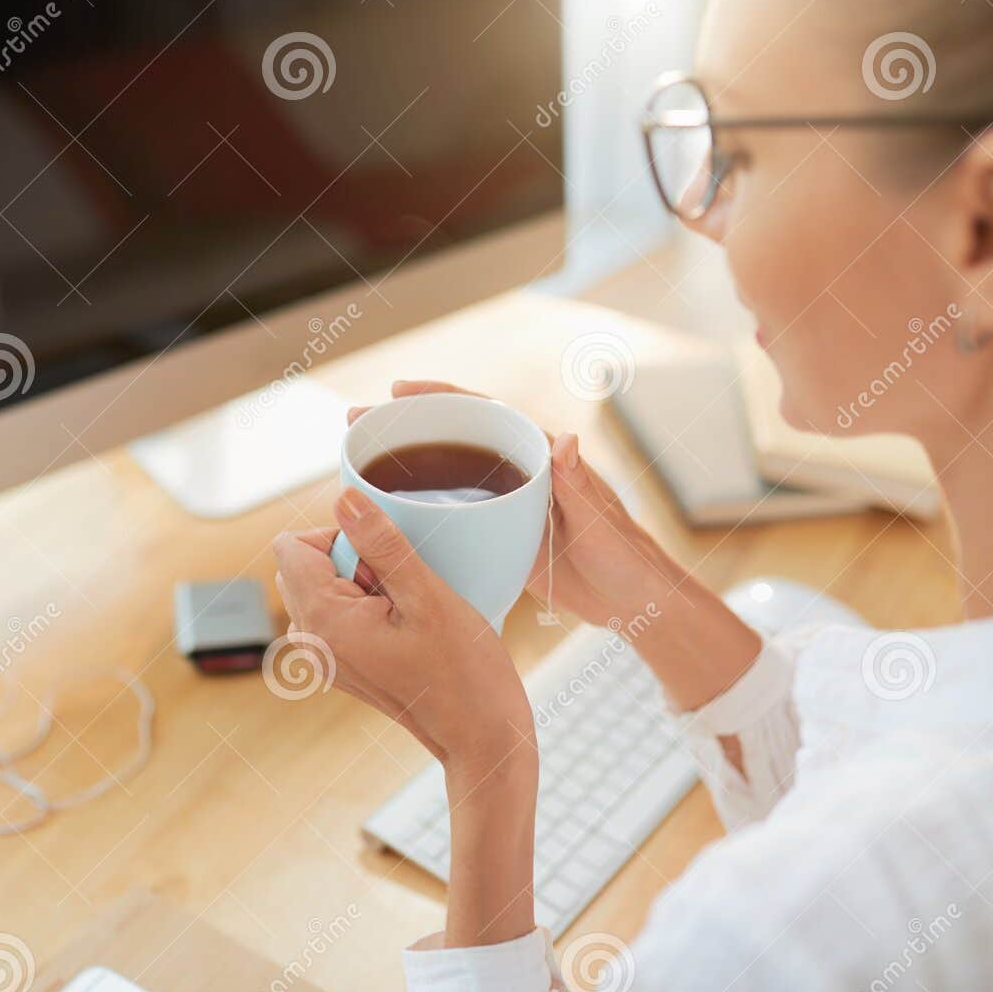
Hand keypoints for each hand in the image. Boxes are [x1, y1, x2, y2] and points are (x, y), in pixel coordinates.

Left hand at [273, 490, 538, 945]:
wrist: (481, 737)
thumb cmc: (465, 672)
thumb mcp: (428, 596)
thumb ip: (381, 543)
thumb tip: (342, 498)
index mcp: (322, 622)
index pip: (291, 545)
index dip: (339, 536)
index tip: (387, 562)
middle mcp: (312, 640)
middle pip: (307, 563)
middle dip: (354, 559)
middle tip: (403, 591)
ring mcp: (327, 655)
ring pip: (329, 584)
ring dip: (368, 582)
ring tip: (410, 612)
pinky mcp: (345, 662)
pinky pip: (343, 610)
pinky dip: (373, 604)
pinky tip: (411, 627)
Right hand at [351, 380, 763, 714]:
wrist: (635, 602)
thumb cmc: (628, 558)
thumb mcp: (601, 524)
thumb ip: (580, 485)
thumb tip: (564, 439)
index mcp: (544, 457)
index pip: (488, 414)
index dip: (444, 397)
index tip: (401, 389)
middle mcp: (521, 473)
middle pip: (457, 438)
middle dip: (408, 425)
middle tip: (357, 419)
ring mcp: (508, 504)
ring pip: (450, 474)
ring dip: (407, 466)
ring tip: (358, 459)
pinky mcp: (502, 536)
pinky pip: (455, 515)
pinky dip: (422, 511)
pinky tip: (387, 517)